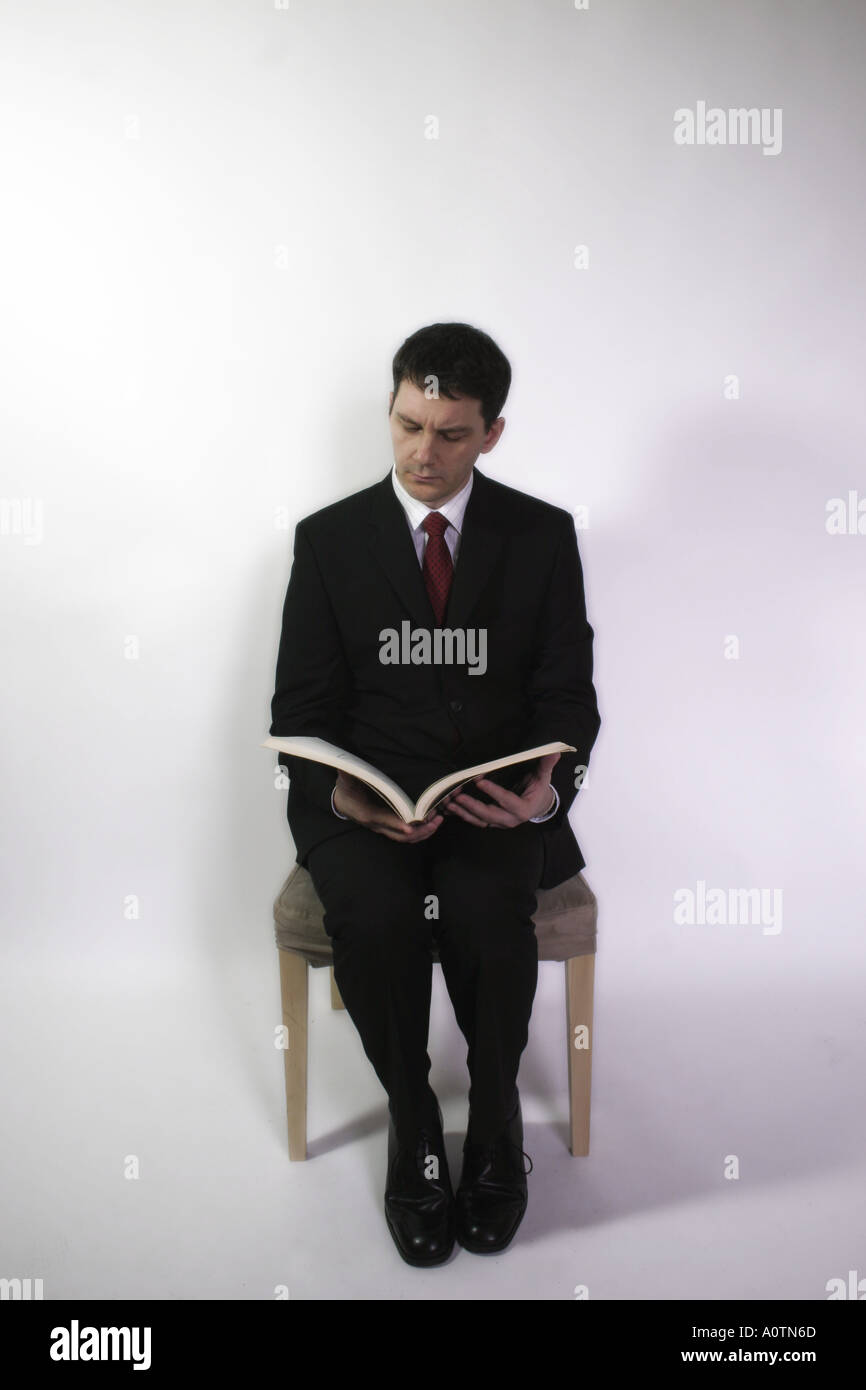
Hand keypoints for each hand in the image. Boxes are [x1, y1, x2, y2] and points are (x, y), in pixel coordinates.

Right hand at [333, 772, 443, 842]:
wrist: (342, 803)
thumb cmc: (347, 790)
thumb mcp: (346, 781)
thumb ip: (348, 774)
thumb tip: (345, 765)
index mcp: (367, 813)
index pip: (382, 820)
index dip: (395, 823)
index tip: (410, 826)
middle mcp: (377, 825)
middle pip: (399, 834)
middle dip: (419, 830)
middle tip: (435, 819)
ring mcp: (384, 828)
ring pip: (405, 838)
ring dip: (424, 832)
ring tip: (439, 821)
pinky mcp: (389, 828)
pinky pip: (406, 836)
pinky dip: (421, 833)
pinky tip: (433, 824)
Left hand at [441, 753, 559, 828]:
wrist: (539, 806)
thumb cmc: (539, 790)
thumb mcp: (544, 777)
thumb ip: (546, 765)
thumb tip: (554, 752)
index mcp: (523, 809)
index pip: (506, 800)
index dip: (493, 791)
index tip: (479, 780)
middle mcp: (510, 820)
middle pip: (489, 814)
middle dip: (472, 806)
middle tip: (458, 795)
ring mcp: (500, 823)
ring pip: (479, 820)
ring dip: (463, 812)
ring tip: (449, 803)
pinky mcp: (492, 823)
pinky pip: (475, 821)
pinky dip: (463, 815)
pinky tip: (450, 808)